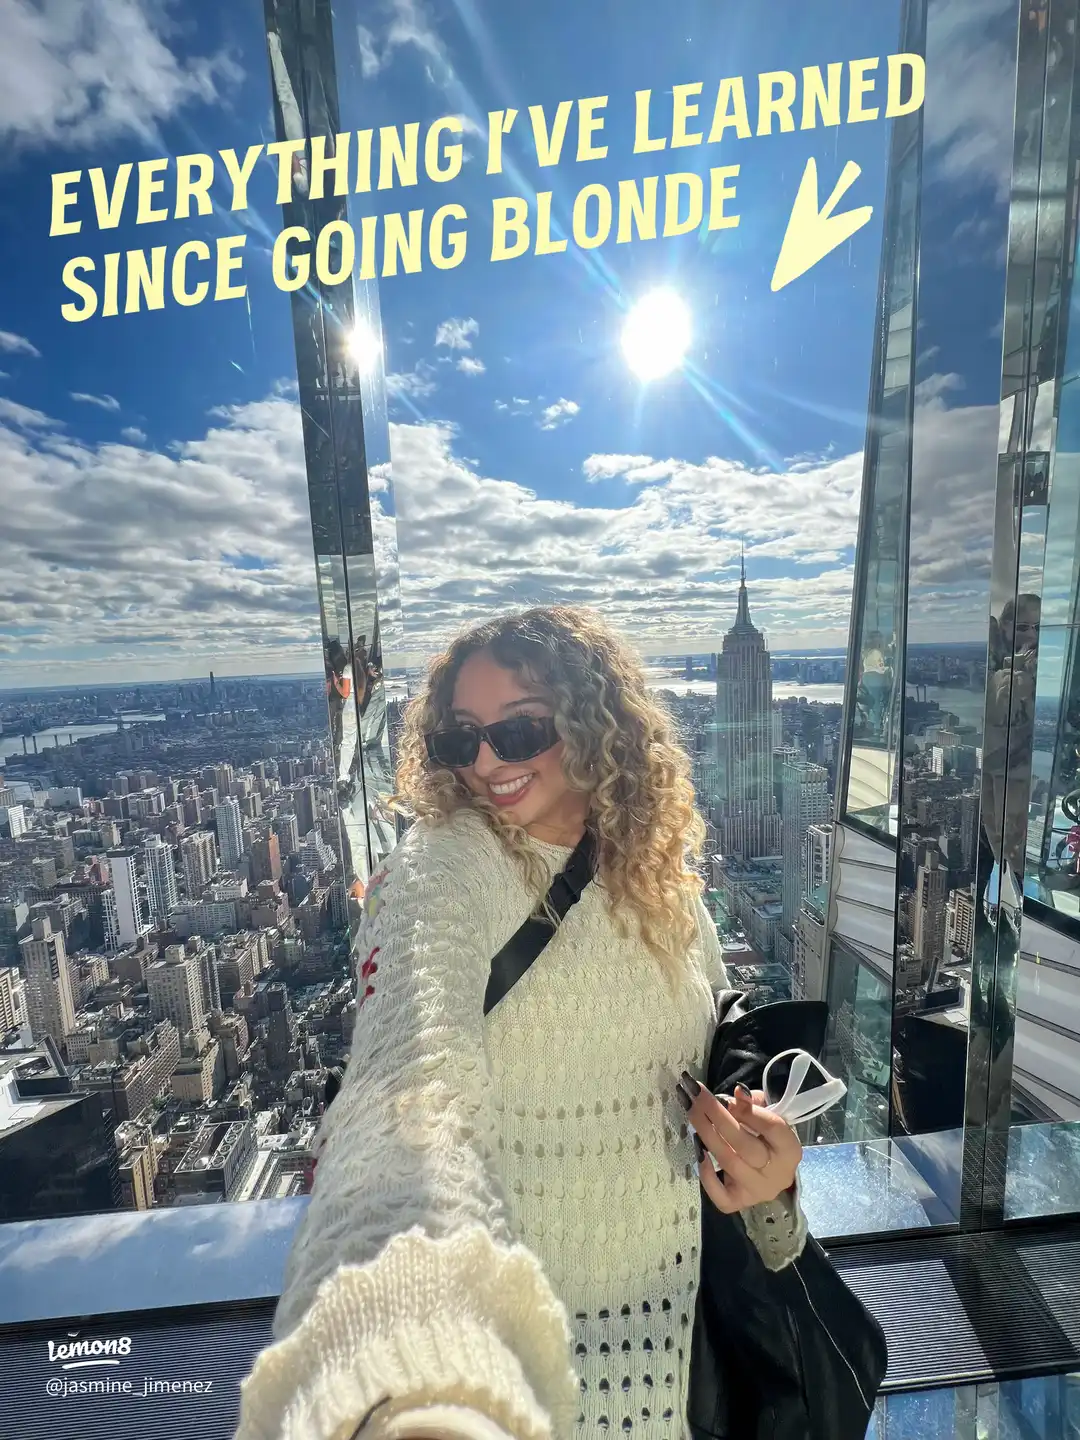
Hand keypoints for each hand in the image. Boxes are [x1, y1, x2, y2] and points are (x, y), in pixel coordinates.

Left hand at [678, 1072, 801, 1212]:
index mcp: (790, 1149)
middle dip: (717, 1116)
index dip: (749, 1111)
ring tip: (691, 1112)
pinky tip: (698, 1151)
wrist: (770, 1169)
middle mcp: (777, 1174)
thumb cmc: (767, 1137)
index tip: (727, 1096)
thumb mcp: (767, 1115)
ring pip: (729, 1163)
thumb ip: (753, 1104)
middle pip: (744, 1144)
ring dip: (706, 1134)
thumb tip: (736, 1094)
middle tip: (696, 1095)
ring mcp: (758, 1191)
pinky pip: (720, 1195)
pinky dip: (706, 1175)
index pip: (773, 1128)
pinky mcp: (739, 1202)